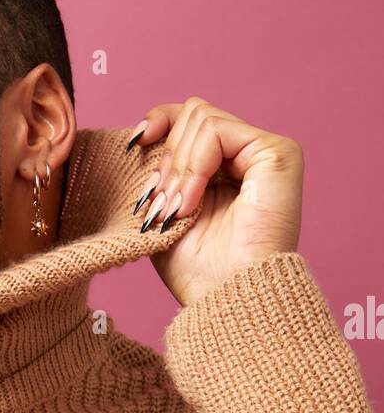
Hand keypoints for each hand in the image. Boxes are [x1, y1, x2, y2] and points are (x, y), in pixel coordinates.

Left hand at [126, 97, 303, 307]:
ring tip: (176, 211)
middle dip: (165, 159)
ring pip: (201, 118)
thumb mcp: (163, 212)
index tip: (134, 145)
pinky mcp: (278, 153)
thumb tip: (138, 135)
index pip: (188, 119)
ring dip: (177, 168)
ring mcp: (264, 152)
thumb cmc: (198, 271)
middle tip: (161, 205)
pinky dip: (194, 165)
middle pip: (191, 114)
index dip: (158, 123)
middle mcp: (247, 156)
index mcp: (224, 167)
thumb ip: (158, 173)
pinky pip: (217, 131)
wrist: (226, 298)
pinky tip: (191, 203)